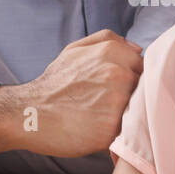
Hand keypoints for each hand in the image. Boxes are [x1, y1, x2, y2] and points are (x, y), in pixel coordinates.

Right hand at [0, 30, 144, 158]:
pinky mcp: (112, 130)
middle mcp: (118, 75)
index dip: (132, 78)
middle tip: (110, 104)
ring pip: (139, 109)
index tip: (117, 87)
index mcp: (111, 53)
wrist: (29, 114)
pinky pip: (127, 131)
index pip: (143, 65)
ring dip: (129, 114)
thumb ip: (108, 41)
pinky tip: (101, 130)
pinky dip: (119, 132)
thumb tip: (137, 48)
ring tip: (105, 116)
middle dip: (132, 95)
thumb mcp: (75, 50)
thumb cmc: (53, 84)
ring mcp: (117, 103)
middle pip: (144, 87)